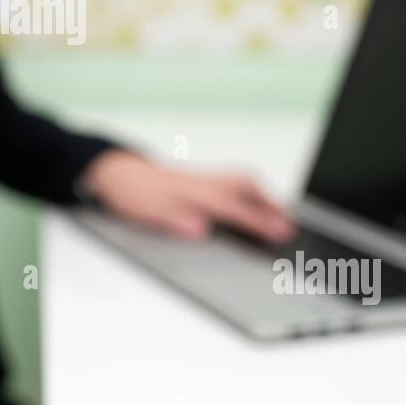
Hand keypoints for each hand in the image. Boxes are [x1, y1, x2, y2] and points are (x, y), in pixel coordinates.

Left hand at [77, 149, 294, 242]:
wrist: (115, 172)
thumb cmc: (130, 193)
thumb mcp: (146, 211)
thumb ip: (174, 219)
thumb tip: (200, 228)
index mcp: (193, 192)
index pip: (233, 208)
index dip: (258, 221)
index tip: (280, 232)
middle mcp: (202, 182)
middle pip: (246, 186)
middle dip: (271, 204)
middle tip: (290, 224)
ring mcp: (202, 179)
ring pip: (242, 181)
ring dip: (264, 196)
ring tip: (281, 215)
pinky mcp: (199, 181)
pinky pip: (233, 182)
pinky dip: (250, 192)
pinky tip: (254, 204)